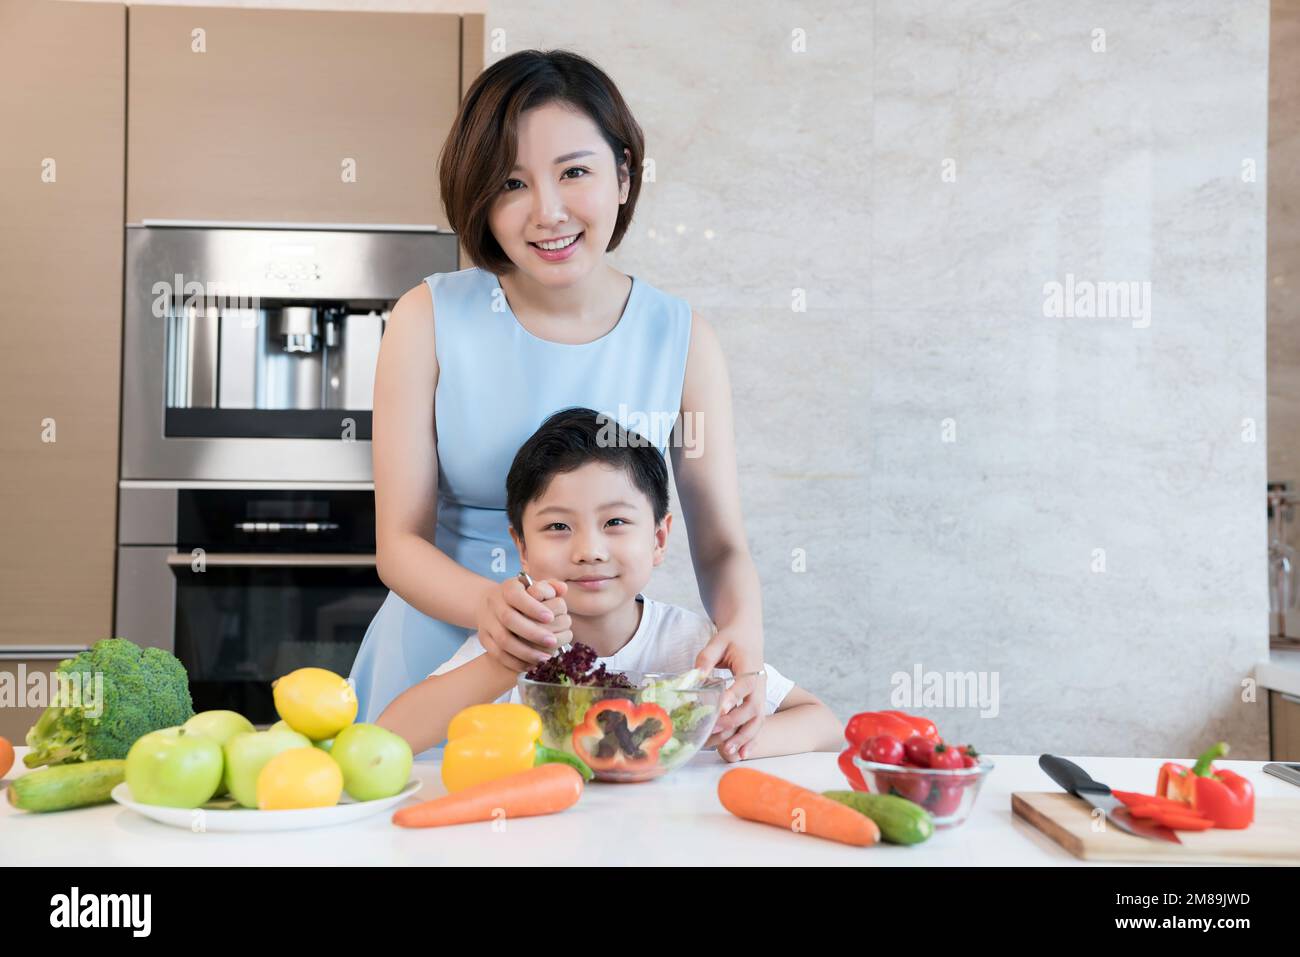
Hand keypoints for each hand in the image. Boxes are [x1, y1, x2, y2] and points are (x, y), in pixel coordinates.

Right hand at [477, 577, 570, 672]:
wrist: (491, 605)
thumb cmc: (522, 597)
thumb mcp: (535, 587)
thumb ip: (551, 587)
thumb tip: (562, 589)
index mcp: (507, 588)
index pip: (517, 596)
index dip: (533, 607)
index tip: (551, 618)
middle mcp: (494, 604)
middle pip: (509, 619)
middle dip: (532, 632)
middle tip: (552, 641)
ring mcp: (486, 622)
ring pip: (503, 640)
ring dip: (525, 651)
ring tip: (546, 658)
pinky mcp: (484, 639)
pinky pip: (497, 654)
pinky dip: (515, 662)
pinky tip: (532, 665)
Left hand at [694, 627, 766, 761]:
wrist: (748, 635)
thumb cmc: (732, 638)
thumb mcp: (718, 641)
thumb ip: (706, 657)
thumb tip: (696, 675)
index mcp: (751, 666)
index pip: (745, 684)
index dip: (734, 697)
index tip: (720, 708)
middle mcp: (760, 683)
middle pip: (753, 708)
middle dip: (734, 722)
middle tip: (714, 732)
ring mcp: (760, 695)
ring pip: (757, 720)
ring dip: (744, 737)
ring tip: (727, 751)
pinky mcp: (757, 703)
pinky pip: (757, 724)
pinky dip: (750, 740)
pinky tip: (740, 754)